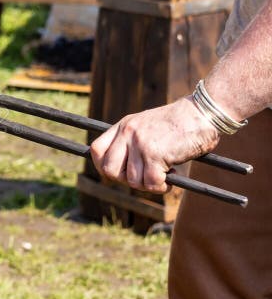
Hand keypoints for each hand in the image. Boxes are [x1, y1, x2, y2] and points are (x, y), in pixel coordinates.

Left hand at [89, 97, 219, 192]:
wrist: (202, 112)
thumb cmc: (179, 122)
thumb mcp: (147, 124)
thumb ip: (132, 141)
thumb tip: (121, 169)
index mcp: (124, 126)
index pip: (96, 150)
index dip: (102, 166)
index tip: (117, 173)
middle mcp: (128, 134)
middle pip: (110, 170)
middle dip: (126, 180)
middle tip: (144, 177)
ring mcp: (140, 144)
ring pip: (133, 181)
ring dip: (149, 184)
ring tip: (163, 174)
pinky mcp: (155, 155)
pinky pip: (152, 183)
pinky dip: (162, 186)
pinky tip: (172, 175)